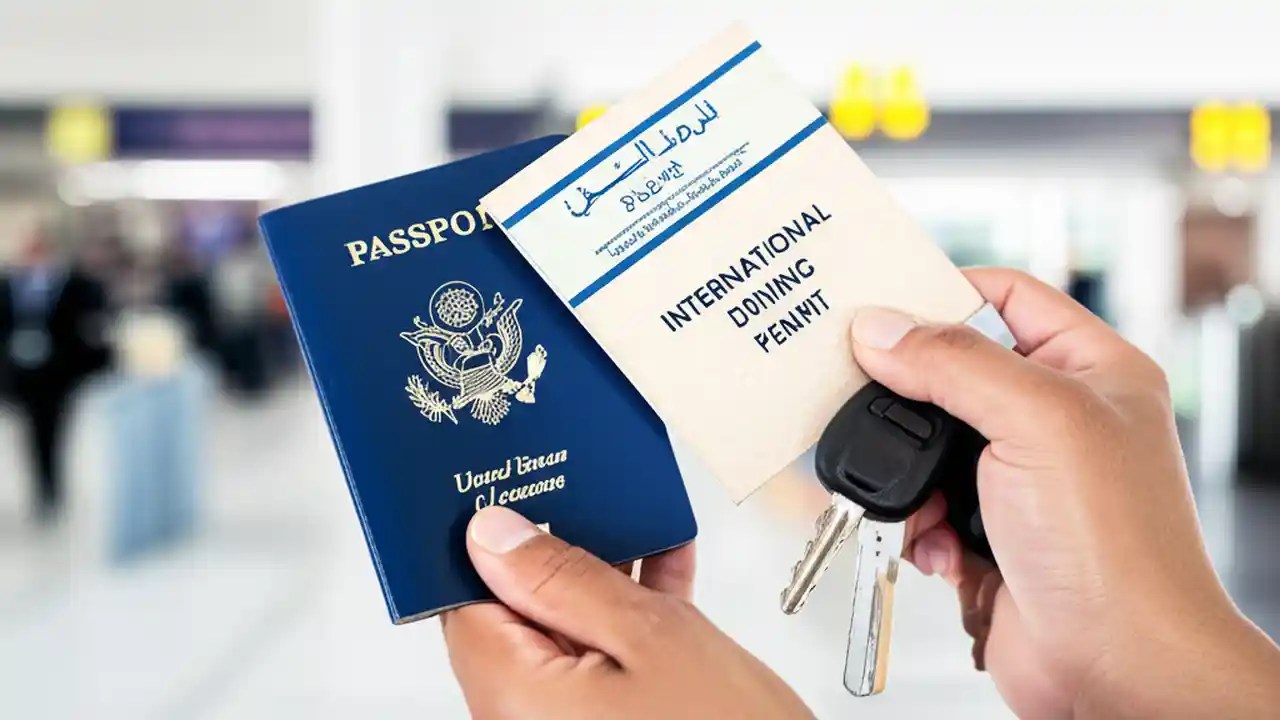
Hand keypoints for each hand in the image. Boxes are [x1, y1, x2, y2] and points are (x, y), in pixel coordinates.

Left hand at [441, 506, 811, 719]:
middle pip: (511, 617)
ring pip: (556, 638)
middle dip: (549, 559)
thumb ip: (564, 579)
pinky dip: (622, 625)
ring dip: (595, 587)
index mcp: (514, 695)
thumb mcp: (652, 636)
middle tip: (588, 503)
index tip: (518, 495)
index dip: (487, 540)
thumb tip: (495, 534)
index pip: (462, 598)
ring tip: (636, 533)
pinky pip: (591, 667)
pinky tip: (660, 579)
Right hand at [851, 268, 1279, 717]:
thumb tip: (881, 329)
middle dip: (907, 394)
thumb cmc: (1118, 549)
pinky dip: (919, 529)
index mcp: (1091, 371)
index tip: (883, 301)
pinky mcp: (988, 533)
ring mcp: (1020, 481)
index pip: (1009, 297)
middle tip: (860, 390)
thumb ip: (953, 364)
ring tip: (923, 498)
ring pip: (928, 446)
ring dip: (911, 476)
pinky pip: (925, 508)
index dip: (945, 291)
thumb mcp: (1036, 423)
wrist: (1116, 668)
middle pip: (954, 372)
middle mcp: (1056, 420)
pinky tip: (942, 549)